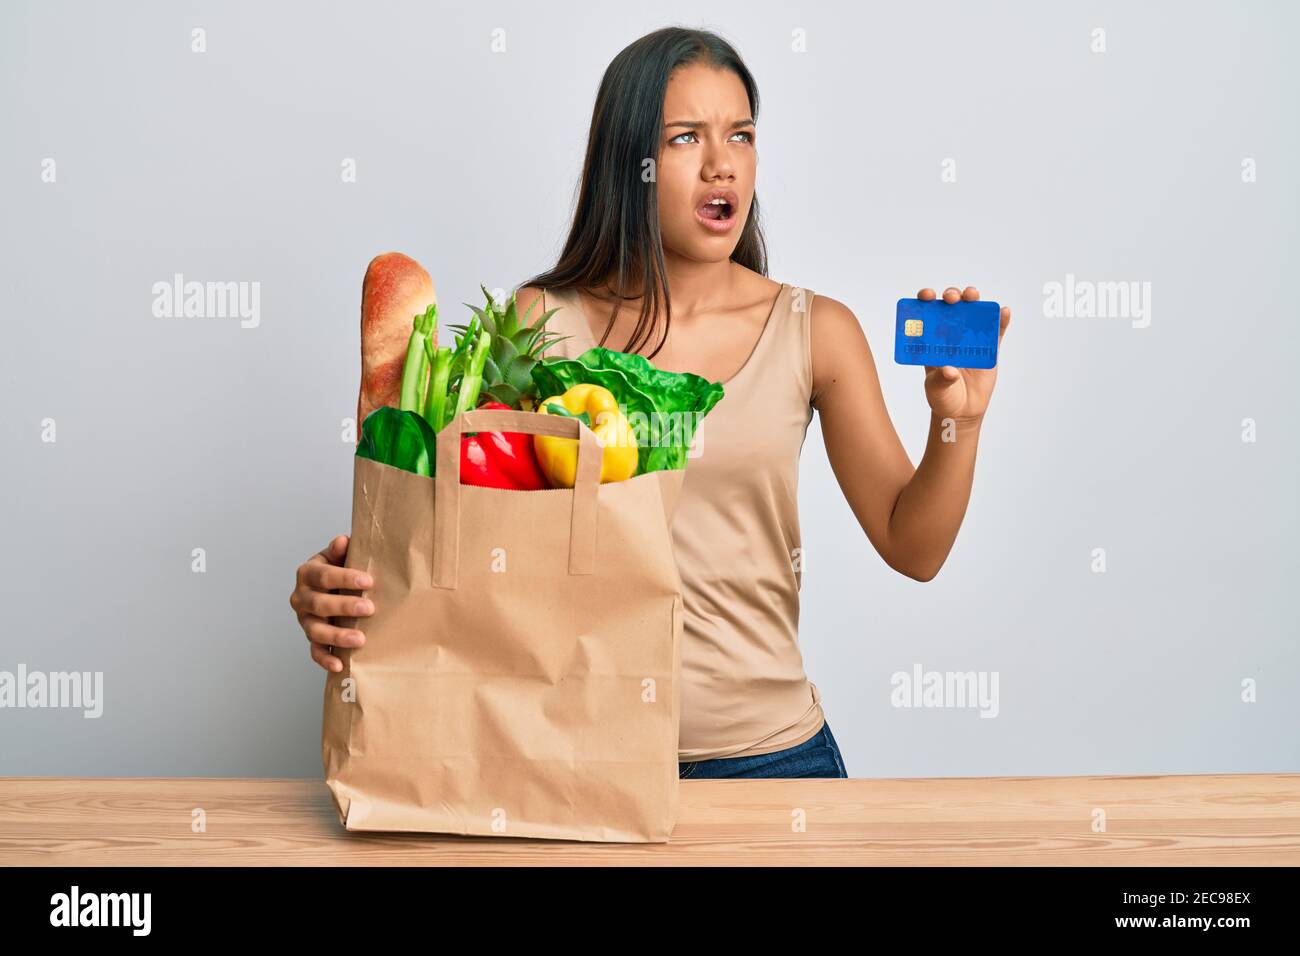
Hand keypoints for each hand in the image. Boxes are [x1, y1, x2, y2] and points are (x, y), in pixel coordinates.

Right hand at [289, 535, 374, 672]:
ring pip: (316, 630)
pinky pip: (315, 651)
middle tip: (369, 608)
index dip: (344, 578)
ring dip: (337, 635)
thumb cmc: (341, 569)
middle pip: (319, 604)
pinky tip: (340, 665)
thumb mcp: (340, 556)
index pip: (323, 575)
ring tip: (360, 639)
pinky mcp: (312, 638)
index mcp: (308, 573)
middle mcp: (301, 597)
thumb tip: (343, 541)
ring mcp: (305, 620)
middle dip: (344, 606)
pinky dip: (325, 659)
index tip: (367, 581)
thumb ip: (341, 551)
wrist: (333, 587)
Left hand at [916, 286, 1010, 422]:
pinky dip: (1001, 320)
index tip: (926, 296)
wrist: (961, 412)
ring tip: (972, 296)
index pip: (927, 314)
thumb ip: (940, 379)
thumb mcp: (935, 389)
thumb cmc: (943, 397)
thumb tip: (949, 370)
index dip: (926, 300)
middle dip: (951, 297)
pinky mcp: (990, 349)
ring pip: (974, 314)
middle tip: (951, 298)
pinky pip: (996, 332)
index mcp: (932, 340)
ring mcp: (971, 340)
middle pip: (952, 307)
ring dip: (973, 300)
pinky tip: (1003, 312)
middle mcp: (951, 335)